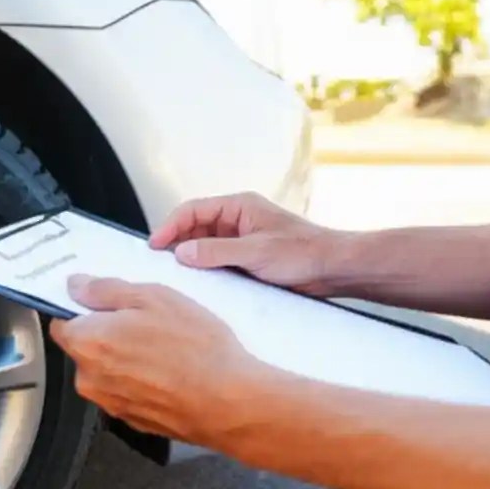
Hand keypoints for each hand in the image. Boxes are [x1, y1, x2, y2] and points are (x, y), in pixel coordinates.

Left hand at [49, 275, 275, 446]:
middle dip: (108, 332)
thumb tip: (78, 286)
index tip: (100, 301)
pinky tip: (171, 369)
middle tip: (146, 320)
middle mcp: (91, 378)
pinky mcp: (133, 419)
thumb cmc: (196, 350)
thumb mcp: (153, 297)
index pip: (60, 322)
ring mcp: (111, 403)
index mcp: (88, 343)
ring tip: (165, 346)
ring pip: (108, 370)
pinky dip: (143, 380)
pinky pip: (128, 390)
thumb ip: (106, 290)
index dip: (80, 308)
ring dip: (127, 357)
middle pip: (85, 347)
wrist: (229, 403)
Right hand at [149, 192, 345, 295]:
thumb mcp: (255, 252)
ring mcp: (241, 240)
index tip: (155, 245)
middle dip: (176, 242)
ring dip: (191, 258)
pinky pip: (217, 261)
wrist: (334, 269)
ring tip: (176, 274)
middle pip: (195, 227)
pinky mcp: (247, 259)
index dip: (170, 226)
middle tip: (160, 263)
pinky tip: (199, 282)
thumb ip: (215, 252)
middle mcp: (237, 220)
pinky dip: (205, 269)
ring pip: (204, 245)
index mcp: (239, 206)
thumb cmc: (303, 252)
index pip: (193, 210)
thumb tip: (181, 253)